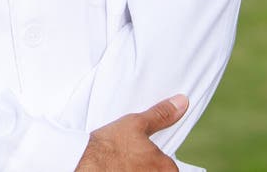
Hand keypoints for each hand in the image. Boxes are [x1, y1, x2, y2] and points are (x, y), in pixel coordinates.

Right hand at [74, 94, 188, 170]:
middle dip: (145, 166)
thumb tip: (181, 102)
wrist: (85, 166)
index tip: (137, 152)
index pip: (168, 164)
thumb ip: (161, 115)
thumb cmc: (110, 148)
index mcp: (167, 169)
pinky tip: (115, 169)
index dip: (152, 156)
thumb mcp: (136, 123)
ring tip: (119, 164)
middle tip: (126, 158)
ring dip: (135, 170)